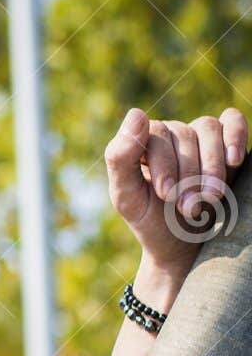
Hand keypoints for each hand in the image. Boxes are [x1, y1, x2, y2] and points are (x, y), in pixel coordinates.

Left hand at [105, 106, 246, 284]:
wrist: (185, 243)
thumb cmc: (152, 220)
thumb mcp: (127, 197)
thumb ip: (120, 158)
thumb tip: (136, 112)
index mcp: (142, 143)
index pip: (155, 135)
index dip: (164, 163)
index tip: (167, 194)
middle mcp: (170, 134)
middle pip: (183, 135)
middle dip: (188, 175)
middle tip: (189, 208)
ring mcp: (199, 135)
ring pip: (208, 128)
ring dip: (211, 165)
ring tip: (211, 196)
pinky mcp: (227, 141)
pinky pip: (233, 121)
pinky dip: (235, 136)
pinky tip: (233, 160)